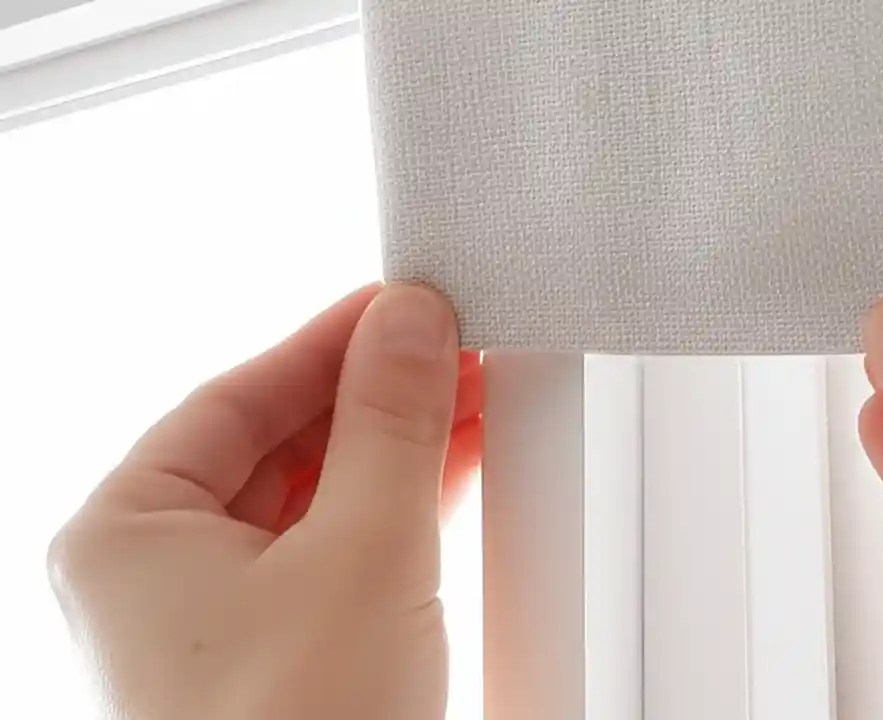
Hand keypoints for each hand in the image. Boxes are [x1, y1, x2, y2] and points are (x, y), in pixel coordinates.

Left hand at [48, 284, 481, 719]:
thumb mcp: (362, 553)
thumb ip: (392, 425)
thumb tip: (410, 326)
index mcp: (126, 535)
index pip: (236, 397)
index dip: (331, 340)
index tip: (405, 306)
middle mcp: (161, 576)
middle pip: (280, 443)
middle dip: (377, 397)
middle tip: (454, 349)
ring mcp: (222, 622)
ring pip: (318, 498)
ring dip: (398, 450)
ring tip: (472, 399)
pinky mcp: (286, 657)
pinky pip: (341, 553)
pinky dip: (401, 510)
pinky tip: (455, 473)